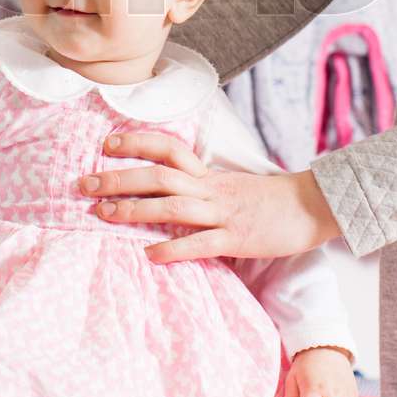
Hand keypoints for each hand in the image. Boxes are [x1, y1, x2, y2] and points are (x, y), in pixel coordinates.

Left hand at [79, 132, 341, 262]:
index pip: (167, 147)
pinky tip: (151, 255)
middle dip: (118, 178)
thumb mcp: (231, 184)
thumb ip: (201, 186)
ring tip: (102, 214)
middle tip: (83, 184)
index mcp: (209, 173)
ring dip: (134, 209)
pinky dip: (174, 248)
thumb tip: (167, 190)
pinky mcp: (238, 238)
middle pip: (158, 175)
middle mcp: (210, 188)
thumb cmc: (269, 198)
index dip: (136, 142)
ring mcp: (223, 213)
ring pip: (172, 206)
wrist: (312, 206)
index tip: (105, 144)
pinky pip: (201, 243)